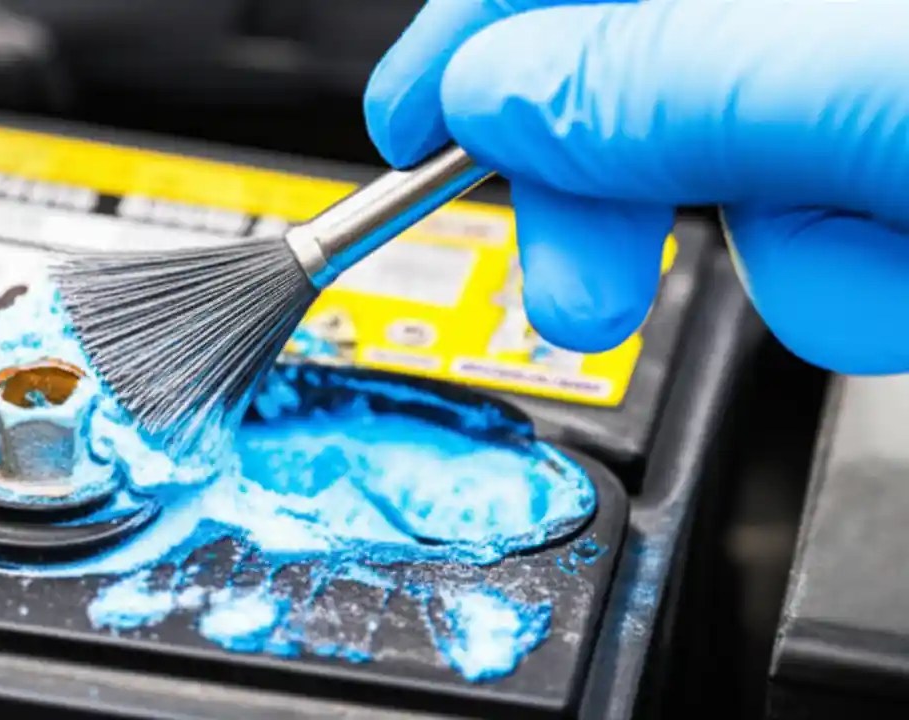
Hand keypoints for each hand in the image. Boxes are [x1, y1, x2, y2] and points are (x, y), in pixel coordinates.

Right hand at [365, 0, 908, 374]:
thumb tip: (492, 95)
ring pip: (732, 183)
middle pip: (625, 85)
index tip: (401, 131)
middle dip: (608, 205)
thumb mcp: (855, 81)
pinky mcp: (890, 164)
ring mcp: (846, 85)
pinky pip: (816, 233)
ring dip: (788, 253)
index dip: (459, 42)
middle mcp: (796, 18)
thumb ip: (652, 82)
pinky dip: (853, 276)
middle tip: (578, 298)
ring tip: (886, 253)